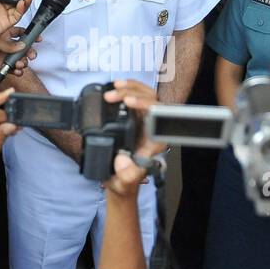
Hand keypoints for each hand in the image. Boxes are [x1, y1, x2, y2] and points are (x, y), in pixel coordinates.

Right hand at [103, 80, 165, 197]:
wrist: (120, 182)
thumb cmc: (125, 181)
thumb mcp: (124, 182)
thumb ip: (127, 174)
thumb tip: (122, 159)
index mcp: (156, 141)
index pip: (158, 115)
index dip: (145, 104)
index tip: (127, 101)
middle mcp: (153, 129)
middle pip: (152, 101)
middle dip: (132, 93)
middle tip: (111, 96)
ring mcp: (146, 122)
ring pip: (147, 96)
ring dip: (131, 88)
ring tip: (114, 87)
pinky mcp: (137, 119)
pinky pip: (138, 99)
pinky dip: (128, 90)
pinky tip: (117, 87)